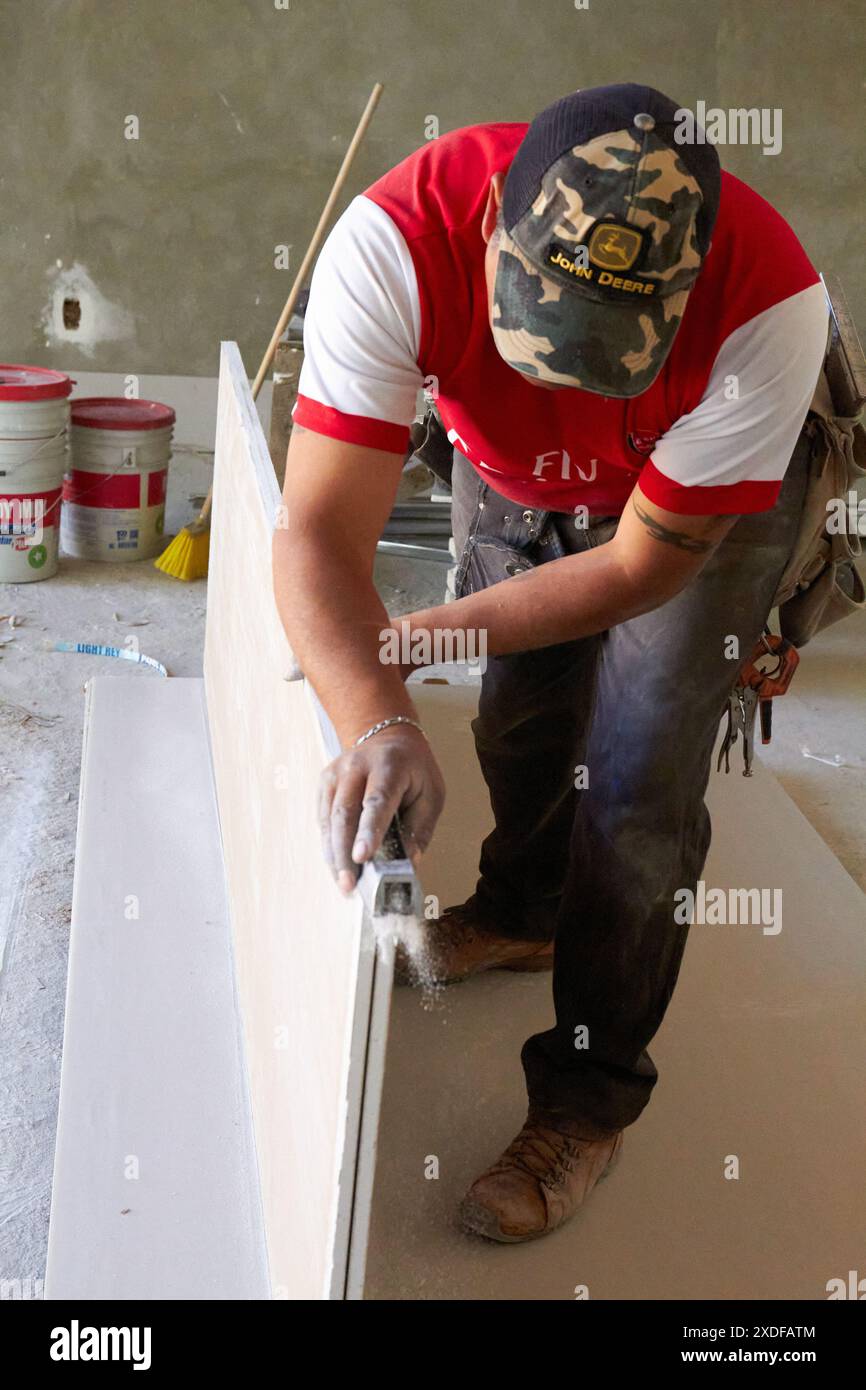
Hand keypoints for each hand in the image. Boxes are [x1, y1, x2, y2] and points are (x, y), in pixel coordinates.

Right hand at [319, 726, 445, 895]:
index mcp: (390, 766)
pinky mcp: (324, 782)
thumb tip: (408, 865)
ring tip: (344, 884)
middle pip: (345, 813)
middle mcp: (357, 766)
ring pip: (329, 819)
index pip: (377, 801)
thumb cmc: (414, 771)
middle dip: (344, 853)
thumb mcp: (431, 795)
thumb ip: (420, 829)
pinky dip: (329, 845)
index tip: (362, 857)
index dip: (369, 831)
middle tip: (349, 886)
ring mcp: (336, 773)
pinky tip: (338, 866)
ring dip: (334, 855)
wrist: (389, 737)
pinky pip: (323, 819)